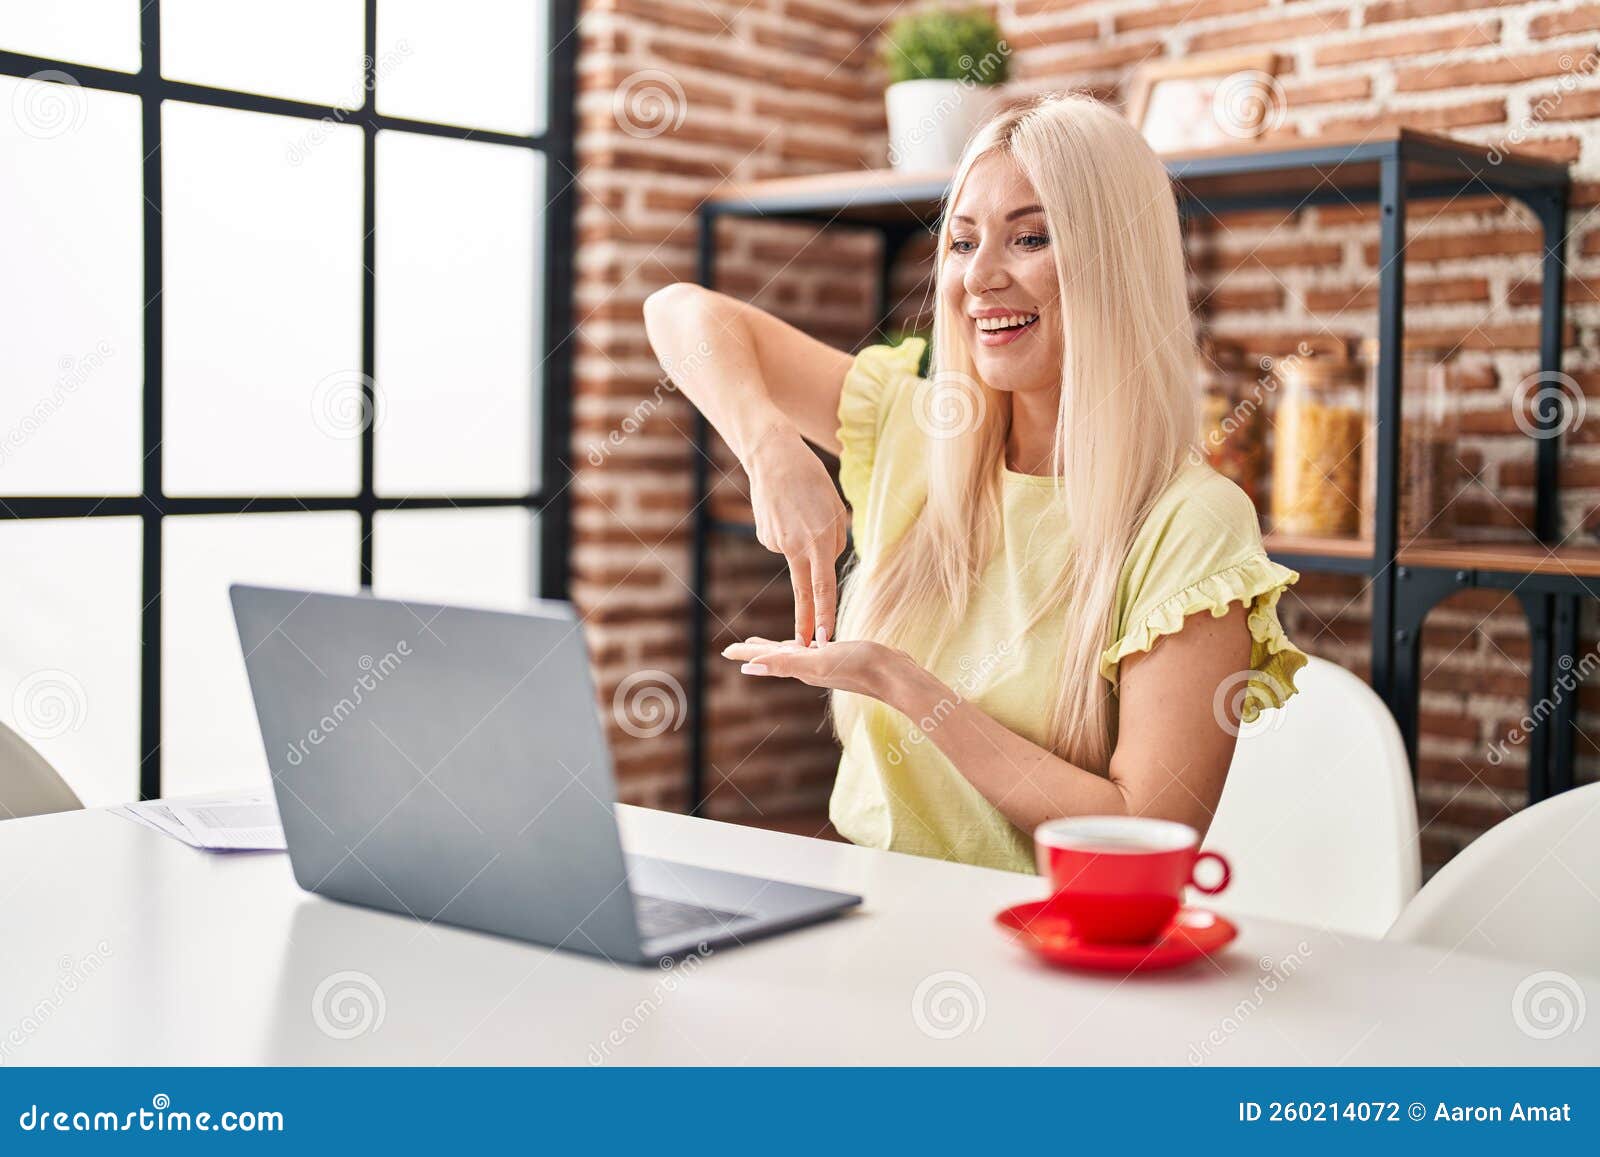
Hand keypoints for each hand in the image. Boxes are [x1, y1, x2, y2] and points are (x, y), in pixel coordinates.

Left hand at [720, 636, 915, 703]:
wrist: (893, 674)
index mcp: (800, 667)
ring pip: (794, 654)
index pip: (766, 658)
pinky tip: (809, 643)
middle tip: (738, 646)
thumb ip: (782, 665)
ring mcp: (826, 663)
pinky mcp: (842, 657)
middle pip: (776, 657)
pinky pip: (814, 651)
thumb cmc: (857, 666)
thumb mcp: (815, 663)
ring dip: (777, 649)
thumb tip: (748, 667)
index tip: (725, 649)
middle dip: (757, 651)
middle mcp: (810, 668)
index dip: (745, 652)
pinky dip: (804, 646)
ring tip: (766, 644)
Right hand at [744, 430, 848, 644]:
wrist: (772, 457)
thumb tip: (824, 563)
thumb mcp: (835, 509)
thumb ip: (833, 542)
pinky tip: (787, 509)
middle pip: (803, 591)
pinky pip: (787, 542)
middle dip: (806, 620)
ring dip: (805, 541)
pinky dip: (790, 531)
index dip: (824, 615)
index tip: (824, 639)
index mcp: (818, 541)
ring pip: (800, 555)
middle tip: (805, 645)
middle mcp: (795, 546)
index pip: (823, 587)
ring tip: (801, 507)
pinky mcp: (764, 536)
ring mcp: (776, 542)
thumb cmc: (811, 480)